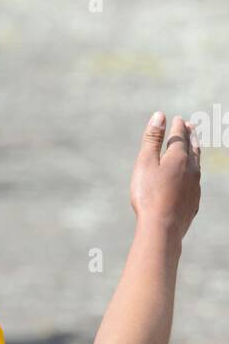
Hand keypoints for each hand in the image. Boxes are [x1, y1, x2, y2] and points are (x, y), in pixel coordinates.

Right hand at [129, 113, 200, 242]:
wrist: (162, 227)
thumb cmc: (149, 194)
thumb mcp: (145, 163)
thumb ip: (152, 139)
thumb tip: (160, 115)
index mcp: (179, 157)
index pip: (180, 136)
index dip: (178, 126)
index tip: (177, 118)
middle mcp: (192, 169)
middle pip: (193, 148)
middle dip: (191, 136)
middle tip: (191, 127)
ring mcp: (195, 187)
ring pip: (197, 165)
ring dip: (194, 153)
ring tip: (193, 149)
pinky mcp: (194, 201)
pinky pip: (196, 182)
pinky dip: (193, 174)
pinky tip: (191, 179)